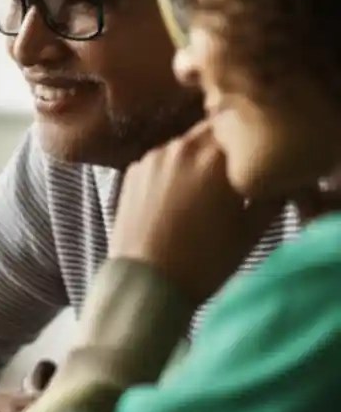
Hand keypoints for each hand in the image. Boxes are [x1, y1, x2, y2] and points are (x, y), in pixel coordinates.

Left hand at [112, 122, 282, 303]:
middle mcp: (182, 147)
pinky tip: (174, 199)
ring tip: (202, 190)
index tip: (256, 163)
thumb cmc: (204, 259)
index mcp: (216, 156)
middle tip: (230, 177)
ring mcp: (153, 157)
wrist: (144, 283)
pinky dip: (172, 170)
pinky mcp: (132, 171)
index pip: (244, 128)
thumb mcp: (252, 230)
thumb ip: (272, 194)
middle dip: (224, 148)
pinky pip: (161, 159)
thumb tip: (279, 178)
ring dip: (197, 158)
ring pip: (185, 144)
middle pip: (212, 131)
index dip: (252, 144)